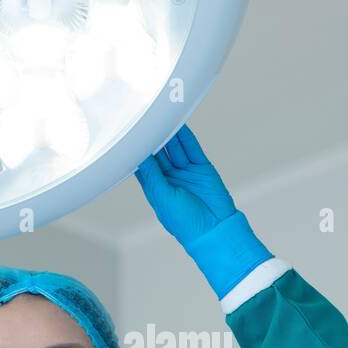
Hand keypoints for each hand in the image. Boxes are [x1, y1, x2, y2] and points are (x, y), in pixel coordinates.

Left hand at [135, 125, 237, 248]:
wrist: (215, 229)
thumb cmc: (186, 223)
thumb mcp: (163, 197)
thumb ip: (152, 175)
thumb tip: (138, 156)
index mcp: (157, 188)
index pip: (145, 164)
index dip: (139, 150)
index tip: (132, 134)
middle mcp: (171, 178)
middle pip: (160, 152)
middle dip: (154, 138)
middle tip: (147, 120)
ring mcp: (186, 172)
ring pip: (176, 148)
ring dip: (169, 134)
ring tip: (162, 117)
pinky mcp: (201, 167)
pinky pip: (192, 148)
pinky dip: (186, 136)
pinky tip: (180, 125)